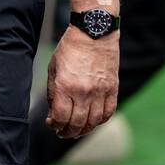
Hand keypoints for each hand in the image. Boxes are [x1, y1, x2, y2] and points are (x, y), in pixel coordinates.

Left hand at [45, 25, 118, 139]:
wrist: (94, 31)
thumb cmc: (71, 48)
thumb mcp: (53, 68)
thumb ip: (53, 92)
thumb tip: (53, 113)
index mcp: (65, 86)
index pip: (60, 118)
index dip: (54, 125)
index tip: (51, 124)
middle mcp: (83, 91)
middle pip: (76, 124)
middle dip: (67, 132)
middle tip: (62, 132)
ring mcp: (100, 91)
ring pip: (93, 122)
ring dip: (84, 130)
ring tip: (77, 130)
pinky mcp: (112, 88)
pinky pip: (108, 112)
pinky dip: (100, 121)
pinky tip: (93, 120)